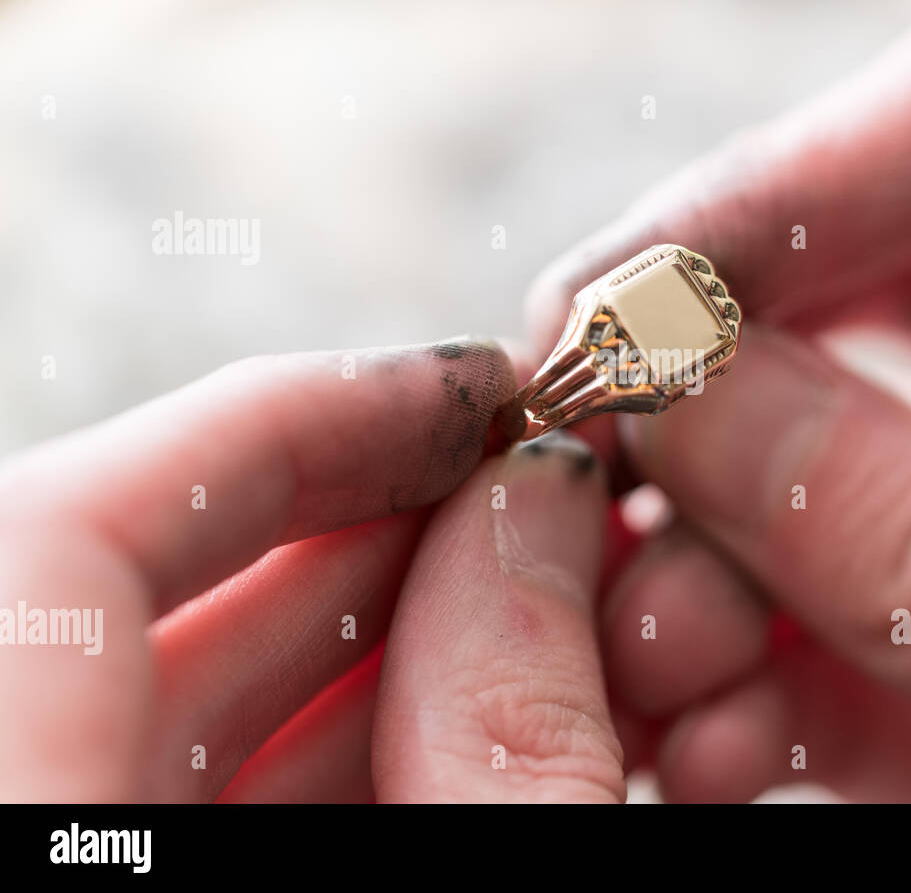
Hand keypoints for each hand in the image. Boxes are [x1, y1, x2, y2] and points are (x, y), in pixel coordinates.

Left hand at [0, 340, 625, 801]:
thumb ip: (512, 737)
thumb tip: (536, 510)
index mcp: (32, 845)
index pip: (57, 544)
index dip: (271, 426)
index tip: (456, 391)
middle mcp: (24, 857)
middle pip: (122, 609)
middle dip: (346, 520)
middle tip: (508, 481)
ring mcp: (70, 885)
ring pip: (156, 710)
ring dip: (355, 634)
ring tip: (516, 594)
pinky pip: (182, 802)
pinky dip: (326, 746)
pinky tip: (457, 716)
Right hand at [526, 4, 910, 801]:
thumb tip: (687, 390)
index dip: (789, 182)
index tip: (629, 290)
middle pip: (889, 285)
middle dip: (716, 373)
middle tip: (580, 444)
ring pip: (843, 462)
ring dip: (713, 552)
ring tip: (642, 652)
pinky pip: (853, 612)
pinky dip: (755, 670)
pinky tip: (697, 737)